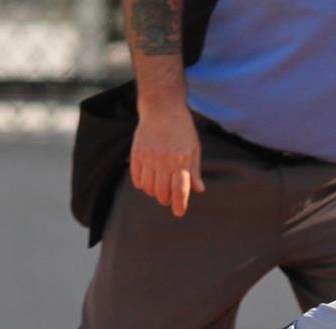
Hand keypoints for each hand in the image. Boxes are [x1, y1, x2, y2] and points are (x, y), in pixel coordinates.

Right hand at [130, 101, 204, 217]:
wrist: (162, 108)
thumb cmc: (182, 129)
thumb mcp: (194, 148)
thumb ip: (194, 170)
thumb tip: (199, 190)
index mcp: (181, 160)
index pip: (180, 190)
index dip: (179, 204)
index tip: (178, 213)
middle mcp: (164, 160)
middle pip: (162, 192)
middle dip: (165, 199)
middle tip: (168, 198)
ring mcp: (148, 156)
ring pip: (148, 188)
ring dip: (153, 192)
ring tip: (158, 187)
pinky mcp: (136, 153)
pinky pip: (136, 178)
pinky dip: (141, 184)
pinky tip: (146, 181)